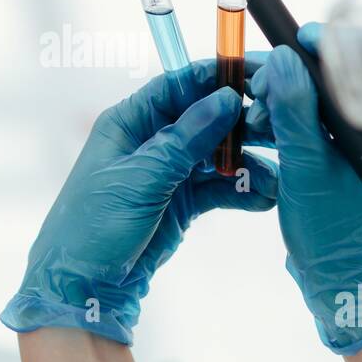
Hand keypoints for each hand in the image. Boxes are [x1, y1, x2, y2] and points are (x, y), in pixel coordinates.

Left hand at [1, 60, 277, 344]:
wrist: (85, 287)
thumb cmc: (93, 226)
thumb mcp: (140, 179)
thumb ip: (184, 140)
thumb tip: (224, 99)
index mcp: (128, 123)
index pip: (177, 86)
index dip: (214, 77)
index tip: (254, 74)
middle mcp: (150, 141)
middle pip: (204, 118)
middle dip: (240, 122)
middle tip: (276, 127)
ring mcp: (168, 172)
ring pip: (217, 154)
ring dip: (246, 162)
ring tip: (276, 175)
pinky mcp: (183, 202)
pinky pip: (219, 187)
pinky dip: (241, 190)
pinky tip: (266, 197)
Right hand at [248, 28, 361, 354]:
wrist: (346, 288)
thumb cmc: (335, 235)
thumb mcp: (307, 169)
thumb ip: (296, 112)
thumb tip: (283, 59)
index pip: (360, 64)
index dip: (322, 45)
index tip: (286, 42)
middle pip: (332, 82)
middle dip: (288, 78)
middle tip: (252, 85)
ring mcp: (358, 149)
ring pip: (317, 106)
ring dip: (280, 104)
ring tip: (249, 117)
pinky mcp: (343, 164)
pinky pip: (313, 130)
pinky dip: (285, 127)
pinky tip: (258, 132)